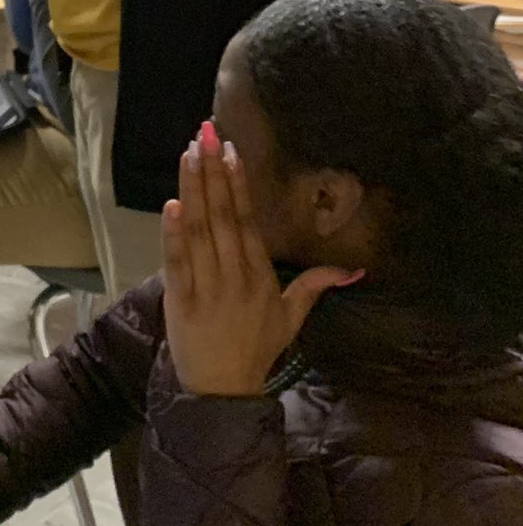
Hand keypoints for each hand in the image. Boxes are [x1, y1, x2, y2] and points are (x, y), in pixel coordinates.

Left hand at [162, 123, 362, 397]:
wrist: (224, 391)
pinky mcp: (180, 299)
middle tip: (204, 134)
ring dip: (193, 190)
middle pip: (223, 217)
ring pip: (199, 231)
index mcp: (260, 274)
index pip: (248, 220)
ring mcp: (207, 286)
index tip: (231, 150)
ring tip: (188, 154)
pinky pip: (176, 262)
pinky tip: (170, 204)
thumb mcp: (291, 317)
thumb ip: (316, 286)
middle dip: (213, 173)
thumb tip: (355, 268)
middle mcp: (235, 275)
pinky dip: (173, 234)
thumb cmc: (257, 348)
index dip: (239, 184)